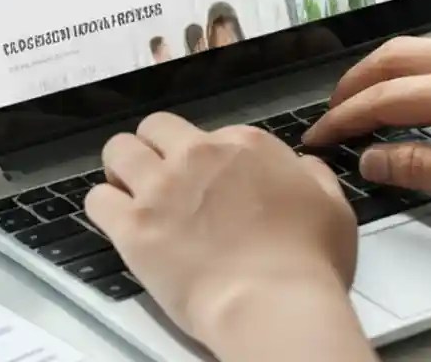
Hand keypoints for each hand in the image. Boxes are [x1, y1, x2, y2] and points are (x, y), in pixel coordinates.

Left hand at [84, 113, 361, 354]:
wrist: (273, 304)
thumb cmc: (309, 262)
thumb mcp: (334, 206)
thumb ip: (313, 176)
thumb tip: (300, 167)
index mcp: (246, 145)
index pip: (212, 133)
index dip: (210, 159)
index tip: (214, 184)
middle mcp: (199, 155)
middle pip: (156, 128)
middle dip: (157, 148)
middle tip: (163, 178)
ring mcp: (161, 189)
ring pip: (118, 151)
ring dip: (122, 167)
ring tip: (131, 192)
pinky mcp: (132, 227)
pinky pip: (96, 199)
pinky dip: (104, 206)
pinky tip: (118, 222)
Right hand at [303, 37, 430, 225]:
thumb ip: (423, 167)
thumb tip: (374, 157)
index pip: (384, 97)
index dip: (344, 118)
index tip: (320, 135)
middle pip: (396, 56)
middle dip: (356, 82)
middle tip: (334, 111)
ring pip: (425, 48)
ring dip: (388, 70)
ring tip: (369, 101)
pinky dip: (422, 67)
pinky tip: (424, 92)